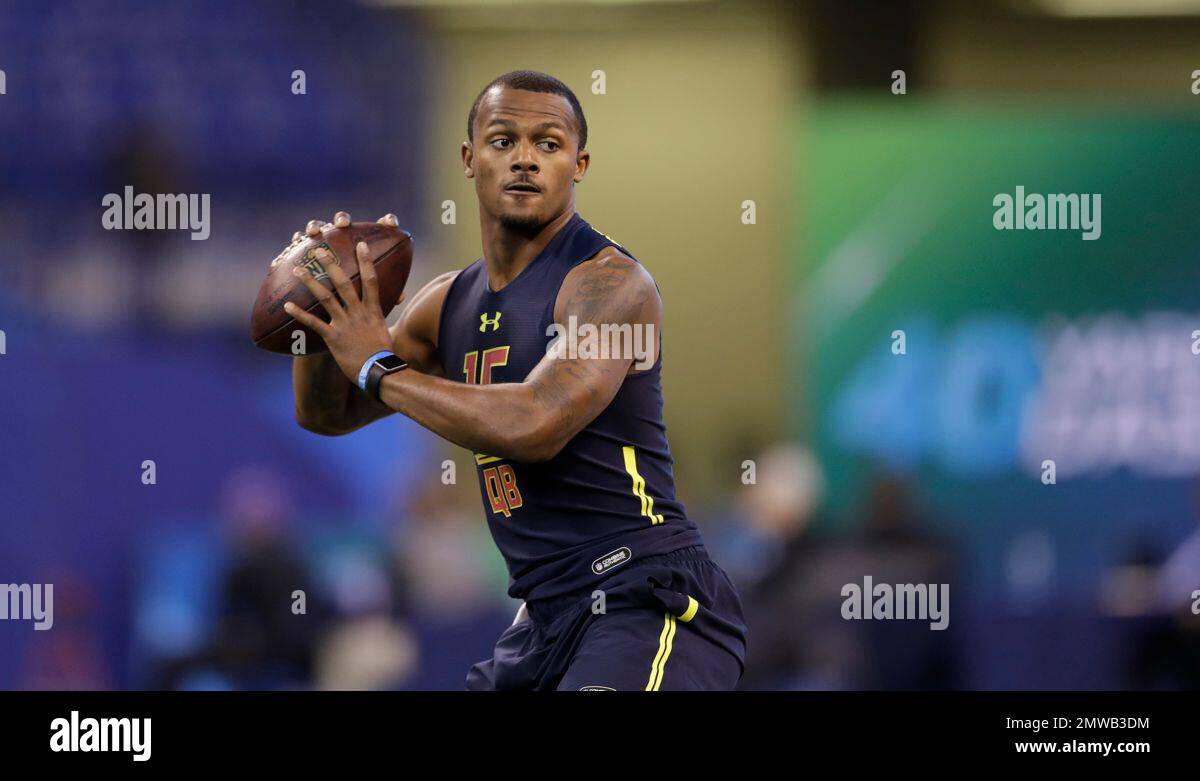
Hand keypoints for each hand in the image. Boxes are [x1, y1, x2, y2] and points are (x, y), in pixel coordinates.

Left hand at [284, 213, 399, 384]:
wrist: (378, 372)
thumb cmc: (383, 352)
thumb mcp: (386, 328)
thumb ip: (383, 312)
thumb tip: (397, 298)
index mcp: (373, 310)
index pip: (371, 280)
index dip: (366, 261)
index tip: (360, 245)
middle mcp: (358, 313)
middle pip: (344, 283)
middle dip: (331, 265)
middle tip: (319, 250)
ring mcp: (345, 324)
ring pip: (326, 298)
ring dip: (311, 282)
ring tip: (298, 270)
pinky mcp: (333, 338)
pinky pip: (314, 323)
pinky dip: (300, 314)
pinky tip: (287, 305)